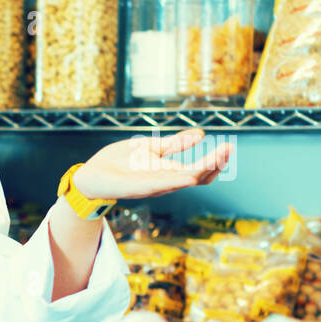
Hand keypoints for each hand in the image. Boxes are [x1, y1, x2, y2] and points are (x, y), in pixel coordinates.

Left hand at [72, 128, 232, 200]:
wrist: (91, 173)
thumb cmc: (118, 162)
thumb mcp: (150, 147)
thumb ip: (174, 144)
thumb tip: (201, 133)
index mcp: (169, 172)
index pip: (199, 170)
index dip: (216, 160)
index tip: (229, 146)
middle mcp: (164, 182)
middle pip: (197, 177)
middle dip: (214, 164)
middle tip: (227, 150)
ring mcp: (152, 186)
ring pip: (182, 182)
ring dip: (200, 171)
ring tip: (217, 160)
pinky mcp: (136, 188)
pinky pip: (159, 185)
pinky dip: (175, 181)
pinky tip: (189, 176)